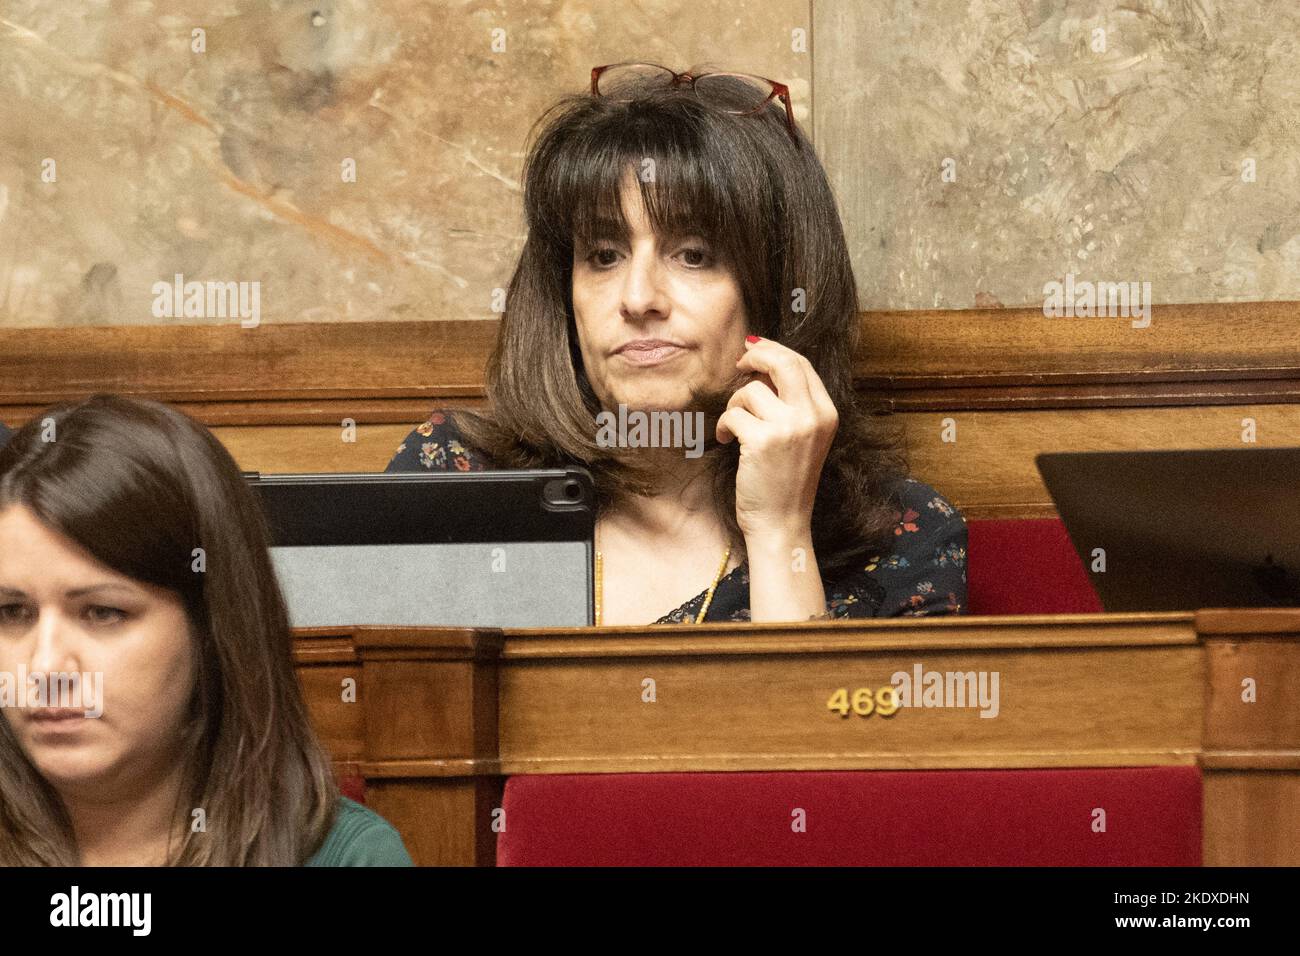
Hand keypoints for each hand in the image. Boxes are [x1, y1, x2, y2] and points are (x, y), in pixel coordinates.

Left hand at [716, 336, 838, 540]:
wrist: (782, 523)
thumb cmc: (786, 481)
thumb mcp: (803, 438)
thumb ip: (792, 404)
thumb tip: (763, 364)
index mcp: (827, 414)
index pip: (802, 364)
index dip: (775, 351)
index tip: (754, 349)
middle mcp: (813, 417)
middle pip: (784, 362)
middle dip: (756, 355)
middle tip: (739, 362)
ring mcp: (790, 428)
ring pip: (751, 390)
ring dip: (734, 404)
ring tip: (734, 427)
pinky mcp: (763, 441)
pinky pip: (733, 414)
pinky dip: (723, 425)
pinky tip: (726, 440)